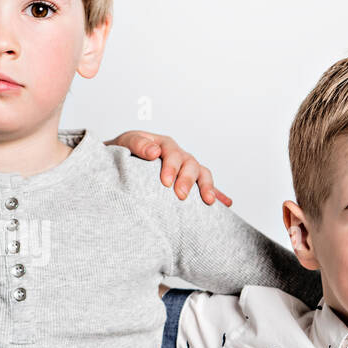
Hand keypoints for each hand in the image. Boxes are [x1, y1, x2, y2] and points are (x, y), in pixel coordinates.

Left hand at [106, 130, 231, 205]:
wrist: (120, 162)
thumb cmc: (123, 152)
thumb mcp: (126, 143)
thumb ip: (137, 144)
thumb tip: (154, 152)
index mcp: (164, 145)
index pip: (172, 153)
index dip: (171, 167)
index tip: (165, 183)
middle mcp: (179, 156)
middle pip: (190, 164)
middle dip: (187, 180)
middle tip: (181, 196)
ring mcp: (186, 169)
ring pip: (202, 174)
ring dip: (207, 187)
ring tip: (209, 201)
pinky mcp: (189, 182)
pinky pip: (206, 187)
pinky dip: (218, 194)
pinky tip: (226, 204)